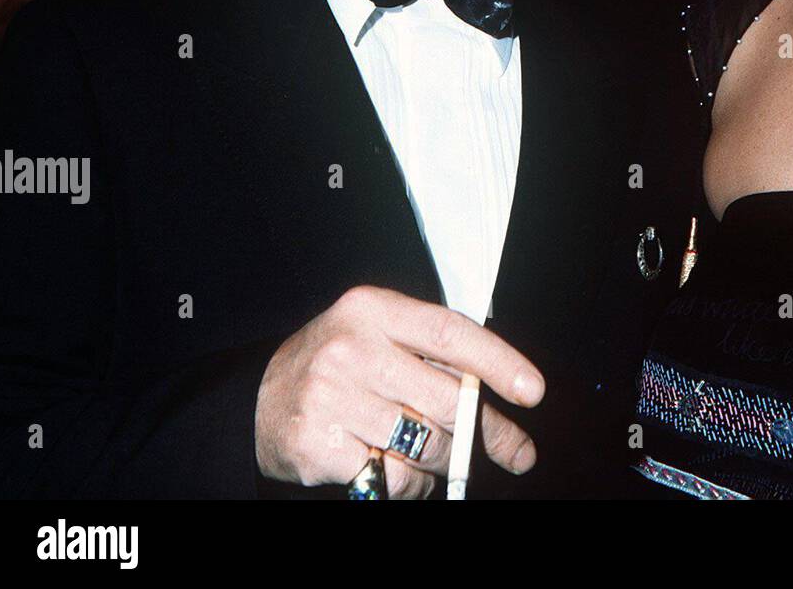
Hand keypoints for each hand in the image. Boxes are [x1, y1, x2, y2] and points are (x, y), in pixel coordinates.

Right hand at [255, 285, 544, 497]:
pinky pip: (391, 476)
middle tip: (513, 450)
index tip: (532, 390)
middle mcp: (350, 348)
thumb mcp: (381, 338)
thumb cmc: (340, 364)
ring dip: (444, 461)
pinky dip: (409, 483)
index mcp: (372, 309)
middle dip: (484, 431)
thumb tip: (511, 399)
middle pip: (444, 399)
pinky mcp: (318, 445)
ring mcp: (331, 398)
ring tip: (441, 459)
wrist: (260, 398)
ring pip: (424, 444)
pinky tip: (398, 468)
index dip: (498, 361)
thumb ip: (436, 358)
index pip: (449, 333)